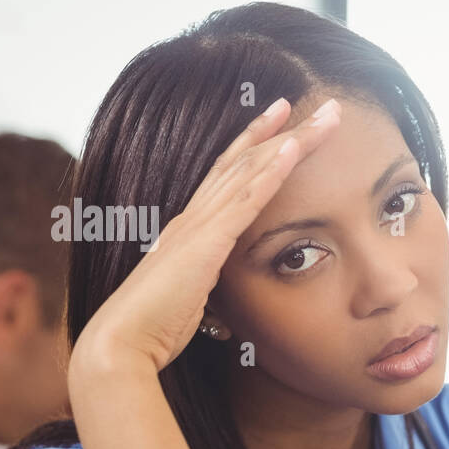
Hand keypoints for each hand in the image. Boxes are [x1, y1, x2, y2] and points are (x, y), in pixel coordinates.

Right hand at [70, 96, 339, 378]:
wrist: (123, 343)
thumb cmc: (152, 328)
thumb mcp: (189, 300)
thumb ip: (203, 286)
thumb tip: (216, 297)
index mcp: (190, 229)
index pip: (228, 174)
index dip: (255, 142)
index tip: (282, 118)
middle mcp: (194, 216)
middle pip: (246, 160)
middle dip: (285, 129)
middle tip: (323, 105)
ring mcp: (199, 225)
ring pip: (252, 169)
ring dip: (292, 140)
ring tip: (326, 117)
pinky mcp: (206, 243)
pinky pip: (246, 200)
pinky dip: (271, 172)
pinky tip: (294, 149)